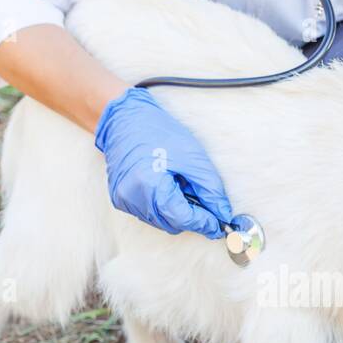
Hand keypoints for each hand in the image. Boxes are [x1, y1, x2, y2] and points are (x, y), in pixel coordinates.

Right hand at [94, 87, 233, 237]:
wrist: (126, 118)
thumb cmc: (158, 132)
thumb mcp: (193, 158)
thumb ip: (210, 190)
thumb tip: (222, 214)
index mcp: (149, 186)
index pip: (183, 218)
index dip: (204, 222)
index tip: (218, 223)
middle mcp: (132, 198)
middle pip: (172, 224)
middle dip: (191, 217)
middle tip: (203, 200)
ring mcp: (124, 200)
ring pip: (161, 222)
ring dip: (177, 212)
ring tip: (180, 186)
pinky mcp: (121, 199)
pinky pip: (148, 214)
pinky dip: (163, 207)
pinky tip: (166, 187)